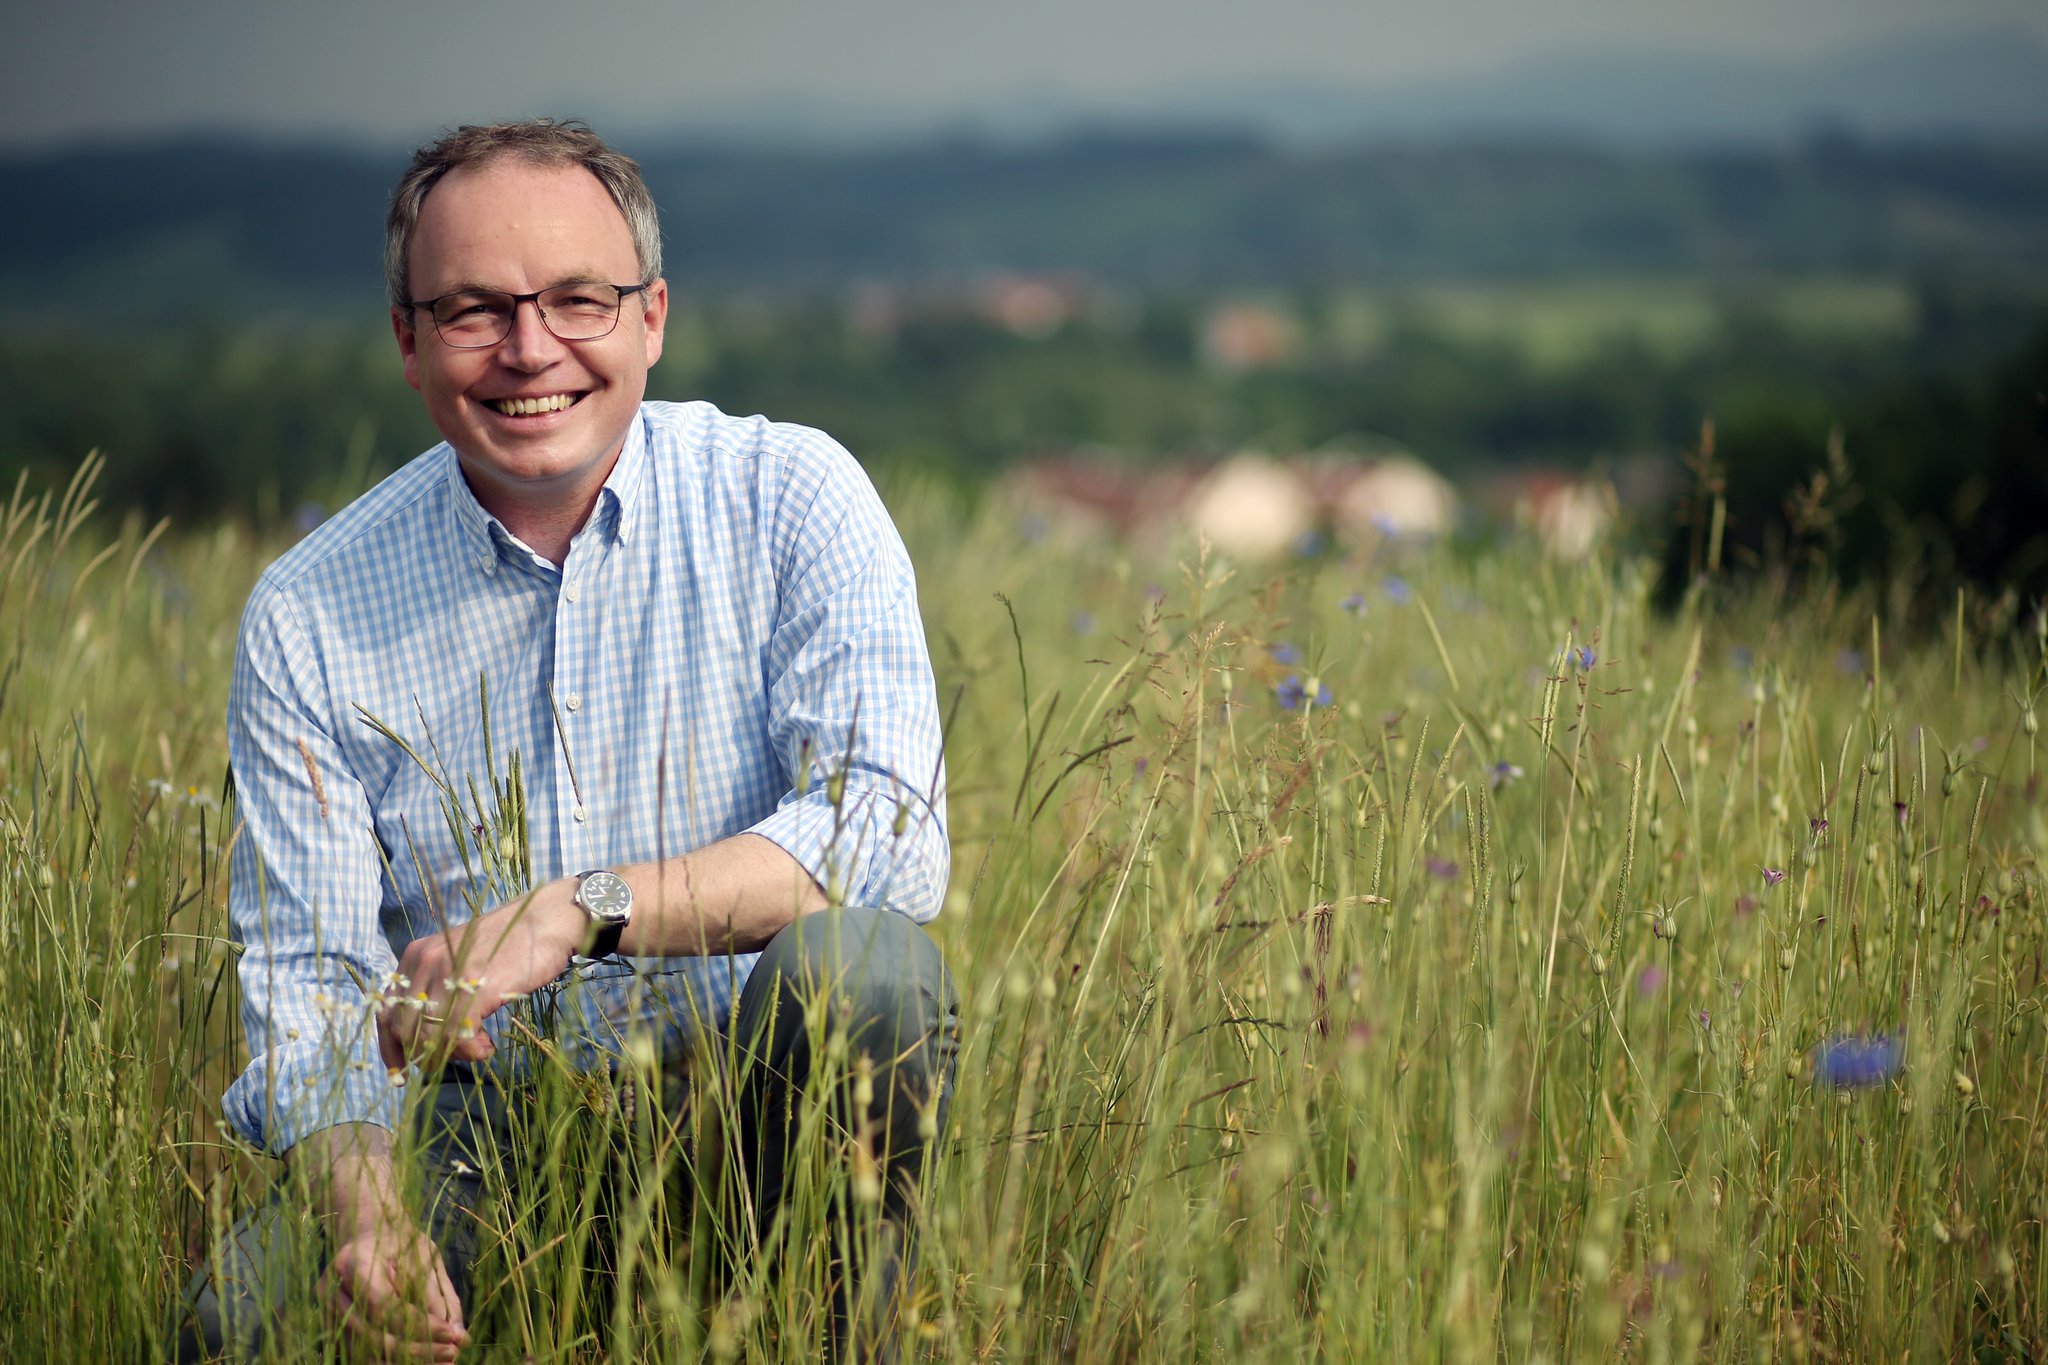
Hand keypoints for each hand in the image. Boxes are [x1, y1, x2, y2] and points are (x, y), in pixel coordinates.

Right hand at [322, 1225, 468, 1362]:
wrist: (366, 1234)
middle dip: (416, 1349)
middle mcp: (331, 1293)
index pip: (382, 1306)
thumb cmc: (398, 1241)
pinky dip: (393, 1363)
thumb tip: (457, 1333)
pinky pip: (363, 1356)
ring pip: (366, 1353)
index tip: (451, 1333)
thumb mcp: (424, 1255)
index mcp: (352, 1263)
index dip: (418, 1325)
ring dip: (406, 1362)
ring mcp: (327, 1316)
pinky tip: (423, 1361)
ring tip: (443, 1361)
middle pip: (372, 1336)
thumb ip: (438, 1294)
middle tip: (452, 1352)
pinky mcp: (334, 1331)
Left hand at [378, 882, 582, 1071]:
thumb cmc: (508, 943)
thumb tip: (423, 1033)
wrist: (546, 919)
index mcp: (415, 956)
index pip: (385, 1011)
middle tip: (456, 1055)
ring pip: (428, 1037)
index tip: (402, 1070)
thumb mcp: (458, 959)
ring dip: (451, 1055)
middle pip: (404, 1030)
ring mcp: (449, 975)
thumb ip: (436, 986)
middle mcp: (425, 963)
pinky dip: (471, 1051)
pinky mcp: (477, 988)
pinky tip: (486, 1046)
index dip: (391, 1047)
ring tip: (477, 1047)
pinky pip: (458, 1036)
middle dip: (426, 1055)